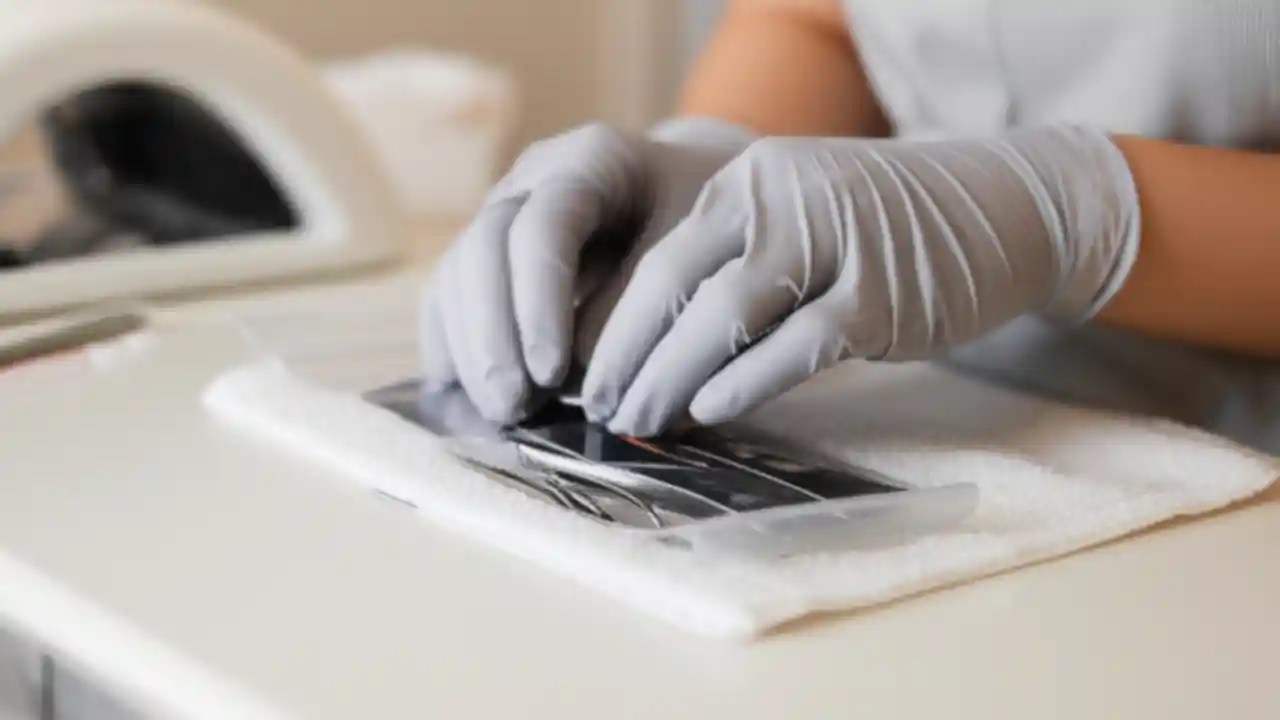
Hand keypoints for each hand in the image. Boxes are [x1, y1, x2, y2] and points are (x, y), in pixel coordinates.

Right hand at [419, 119, 751, 421]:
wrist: (698, 199)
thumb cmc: (709, 227)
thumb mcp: (699, 253)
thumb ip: (643, 303)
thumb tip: (584, 374)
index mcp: (590, 162)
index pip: (542, 225)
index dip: (537, 301)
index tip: (550, 373)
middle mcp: (532, 180)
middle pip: (483, 248)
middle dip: (491, 335)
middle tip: (511, 408)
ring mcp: (503, 214)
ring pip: (457, 274)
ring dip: (470, 349)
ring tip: (500, 413)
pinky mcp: (490, 255)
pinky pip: (450, 297)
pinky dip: (453, 347)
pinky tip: (465, 398)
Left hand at [581, 126, 1140, 435]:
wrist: (1001, 204)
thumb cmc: (883, 230)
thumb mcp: (799, 222)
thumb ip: (735, 270)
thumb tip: (660, 359)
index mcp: (749, 183)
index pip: (661, 260)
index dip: (617, 326)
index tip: (586, 378)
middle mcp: (780, 201)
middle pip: (678, 286)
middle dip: (629, 358)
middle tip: (600, 412)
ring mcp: (832, 244)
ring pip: (726, 315)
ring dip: (672, 377)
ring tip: (639, 423)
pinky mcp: (878, 293)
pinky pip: (796, 343)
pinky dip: (746, 380)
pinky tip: (709, 411)